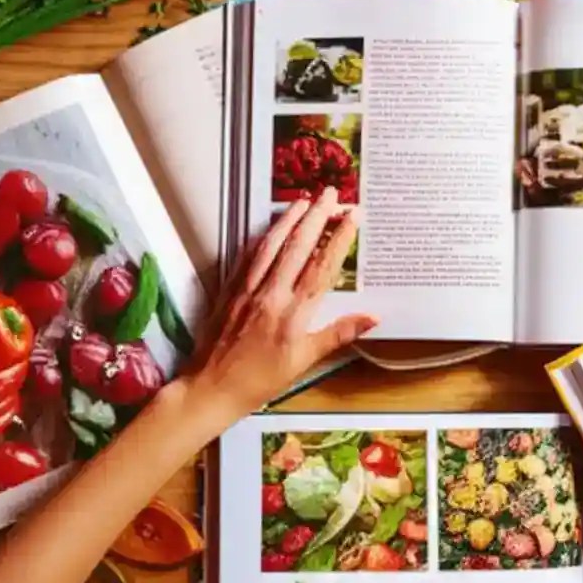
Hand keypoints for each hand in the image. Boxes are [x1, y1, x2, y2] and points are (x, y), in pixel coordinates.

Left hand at [184, 188, 376, 418]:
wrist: (210, 388)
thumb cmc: (259, 381)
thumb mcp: (304, 362)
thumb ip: (338, 334)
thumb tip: (372, 317)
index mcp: (294, 314)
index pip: (322, 267)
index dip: (338, 238)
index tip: (352, 217)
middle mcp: (272, 295)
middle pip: (299, 246)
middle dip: (317, 216)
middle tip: (332, 194)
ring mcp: (248, 289)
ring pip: (272, 245)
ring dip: (290, 219)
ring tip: (304, 200)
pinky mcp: (231, 290)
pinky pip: (248, 256)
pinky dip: (263, 237)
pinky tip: (271, 227)